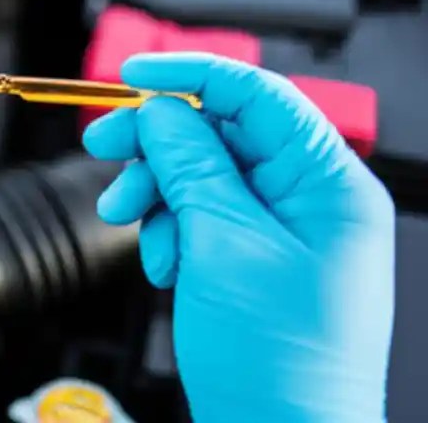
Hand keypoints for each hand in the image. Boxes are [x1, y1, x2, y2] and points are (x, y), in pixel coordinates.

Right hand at [82, 53, 393, 422]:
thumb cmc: (277, 359)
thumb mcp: (224, 244)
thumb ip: (191, 165)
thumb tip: (161, 109)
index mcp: (329, 184)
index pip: (260, 96)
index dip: (191, 75)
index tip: (131, 76)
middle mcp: (310, 200)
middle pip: (221, 133)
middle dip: (158, 144)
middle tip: (103, 150)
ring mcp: (280, 230)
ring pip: (200, 174)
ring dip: (155, 192)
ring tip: (128, 221)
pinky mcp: (250, 257)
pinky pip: (198, 215)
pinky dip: (167, 229)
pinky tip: (162, 262)